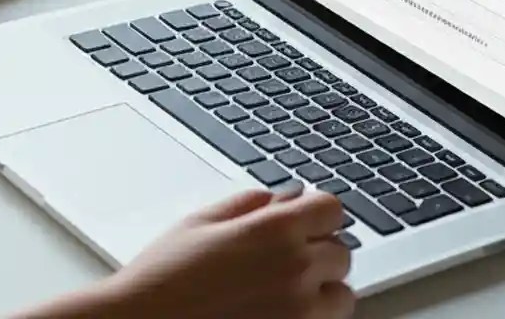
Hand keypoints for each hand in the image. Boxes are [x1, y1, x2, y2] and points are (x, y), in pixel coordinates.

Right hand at [15, 189, 353, 318]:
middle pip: (341, 253)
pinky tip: (275, 314)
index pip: (333, 209)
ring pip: (341, 297)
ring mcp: (299, 314)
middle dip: (318, 252)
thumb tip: (281, 197)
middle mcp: (296, 271)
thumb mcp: (200, 223)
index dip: (316, 214)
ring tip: (283, 293)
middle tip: (284, 260)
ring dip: (321, 292)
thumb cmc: (163, 278)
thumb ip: (247, 204)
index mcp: (275, 231)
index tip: (304, 221)